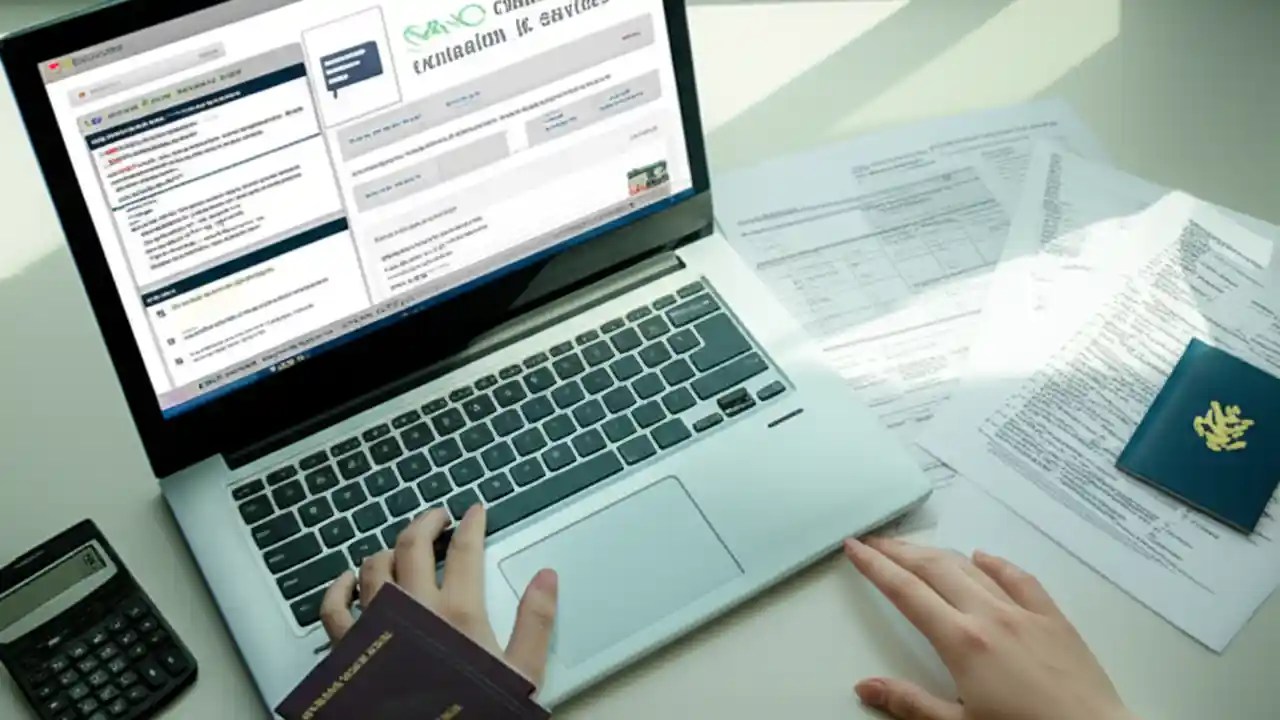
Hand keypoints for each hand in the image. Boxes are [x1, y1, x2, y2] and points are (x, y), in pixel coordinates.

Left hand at [321, 505, 558, 689]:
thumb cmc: (474, 713)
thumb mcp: (521, 673)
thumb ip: (536, 622)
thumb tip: (546, 578)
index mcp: (458, 614)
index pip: (464, 550)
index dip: (471, 523)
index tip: (474, 511)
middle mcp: (413, 611)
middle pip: (412, 546)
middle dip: (425, 522)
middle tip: (437, 517)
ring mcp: (377, 626)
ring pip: (373, 568)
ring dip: (387, 550)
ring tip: (399, 548)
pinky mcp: (351, 648)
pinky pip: (334, 608)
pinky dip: (338, 588)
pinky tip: (347, 581)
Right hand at [843, 537, 1133, 719]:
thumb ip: (910, 703)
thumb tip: (865, 686)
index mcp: (961, 642)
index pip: (905, 592)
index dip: (875, 566)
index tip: (855, 548)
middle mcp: (989, 615)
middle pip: (933, 569)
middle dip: (899, 551)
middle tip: (874, 541)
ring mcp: (1024, 613)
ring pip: (971, 568)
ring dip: (938, 554)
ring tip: (915, 549)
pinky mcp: (1054, 619)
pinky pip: (1019, 578)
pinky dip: (995, 563)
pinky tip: (982, 557)